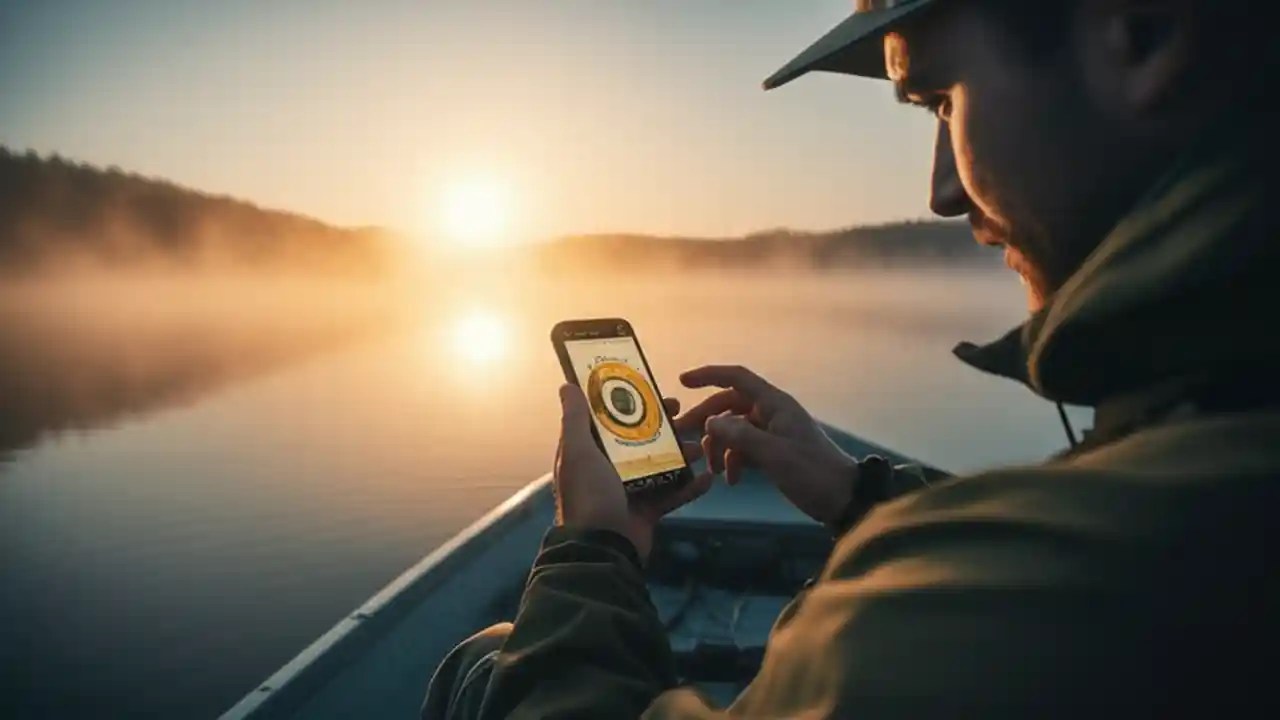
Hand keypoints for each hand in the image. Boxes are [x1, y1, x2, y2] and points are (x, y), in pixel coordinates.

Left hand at [554, 384, 711, 563]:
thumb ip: (575, 420)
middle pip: (639, 440)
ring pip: (660, 465)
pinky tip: (708, 478)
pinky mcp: (647, 511)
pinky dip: (690, 487)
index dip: (627, 404)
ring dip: (681, 455)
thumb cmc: (589, 495)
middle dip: (662, 427)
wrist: (604, 549)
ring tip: (700, 446)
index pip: (608, 421)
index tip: (650, 390)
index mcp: (588, 453)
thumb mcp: (577, 452)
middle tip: (682, 414)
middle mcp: (607, 469)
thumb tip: (567, 385)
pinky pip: (672, 494)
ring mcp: (629, 491)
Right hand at [676, 365, 856, 529]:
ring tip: (711, 470)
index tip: (682, 381)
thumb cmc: (811, 472)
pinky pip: (745, 448)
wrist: (842, 498)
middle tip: (682, 436)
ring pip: (735, 429)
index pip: (737, 378)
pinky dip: (734, 461)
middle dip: (706, 420)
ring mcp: (774, 432)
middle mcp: (773, 413)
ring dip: (720, 446)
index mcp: (775, 404)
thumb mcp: (773, 454)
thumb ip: (740, 436)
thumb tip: (710, 422)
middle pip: (730, 406)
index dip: (709, 375)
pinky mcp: (775, 452)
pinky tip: (731, 480)